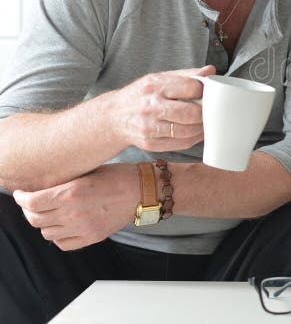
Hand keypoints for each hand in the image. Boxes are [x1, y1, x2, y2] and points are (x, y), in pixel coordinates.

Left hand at [13, 163, 139, 250]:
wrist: (144, 190)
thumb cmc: (119, 176)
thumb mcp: (87, 172)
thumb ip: (64, 183)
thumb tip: (42, 188)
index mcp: (71, 193)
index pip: (31, 202)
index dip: (21, 198)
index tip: (21, 194)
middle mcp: (73, 213)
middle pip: (35, 219)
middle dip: (29, 211)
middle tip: (33, 204)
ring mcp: (83, 227)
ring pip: (46, 233)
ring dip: (44, 224)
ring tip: (50, 214)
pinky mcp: (92, 237)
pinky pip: (63, 244)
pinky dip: (58, 237)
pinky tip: (63, 226)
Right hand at [112, 65, 213, 151]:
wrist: (113, 116)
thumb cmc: (141, 95)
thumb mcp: (159, 78)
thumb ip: (186, 75)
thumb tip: (210, 71)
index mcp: (154, 85)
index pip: (190, 88)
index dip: (203, 91)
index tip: (206, 93)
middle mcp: (150, 106)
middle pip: (191, 113)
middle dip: (205, 112)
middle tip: (210, 111)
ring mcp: (149, 127)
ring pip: (187, 131)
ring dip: (202, 128)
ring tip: (205, 122)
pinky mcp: (150, 143)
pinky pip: (181, 143)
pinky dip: (193, 138)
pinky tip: (196, 132)